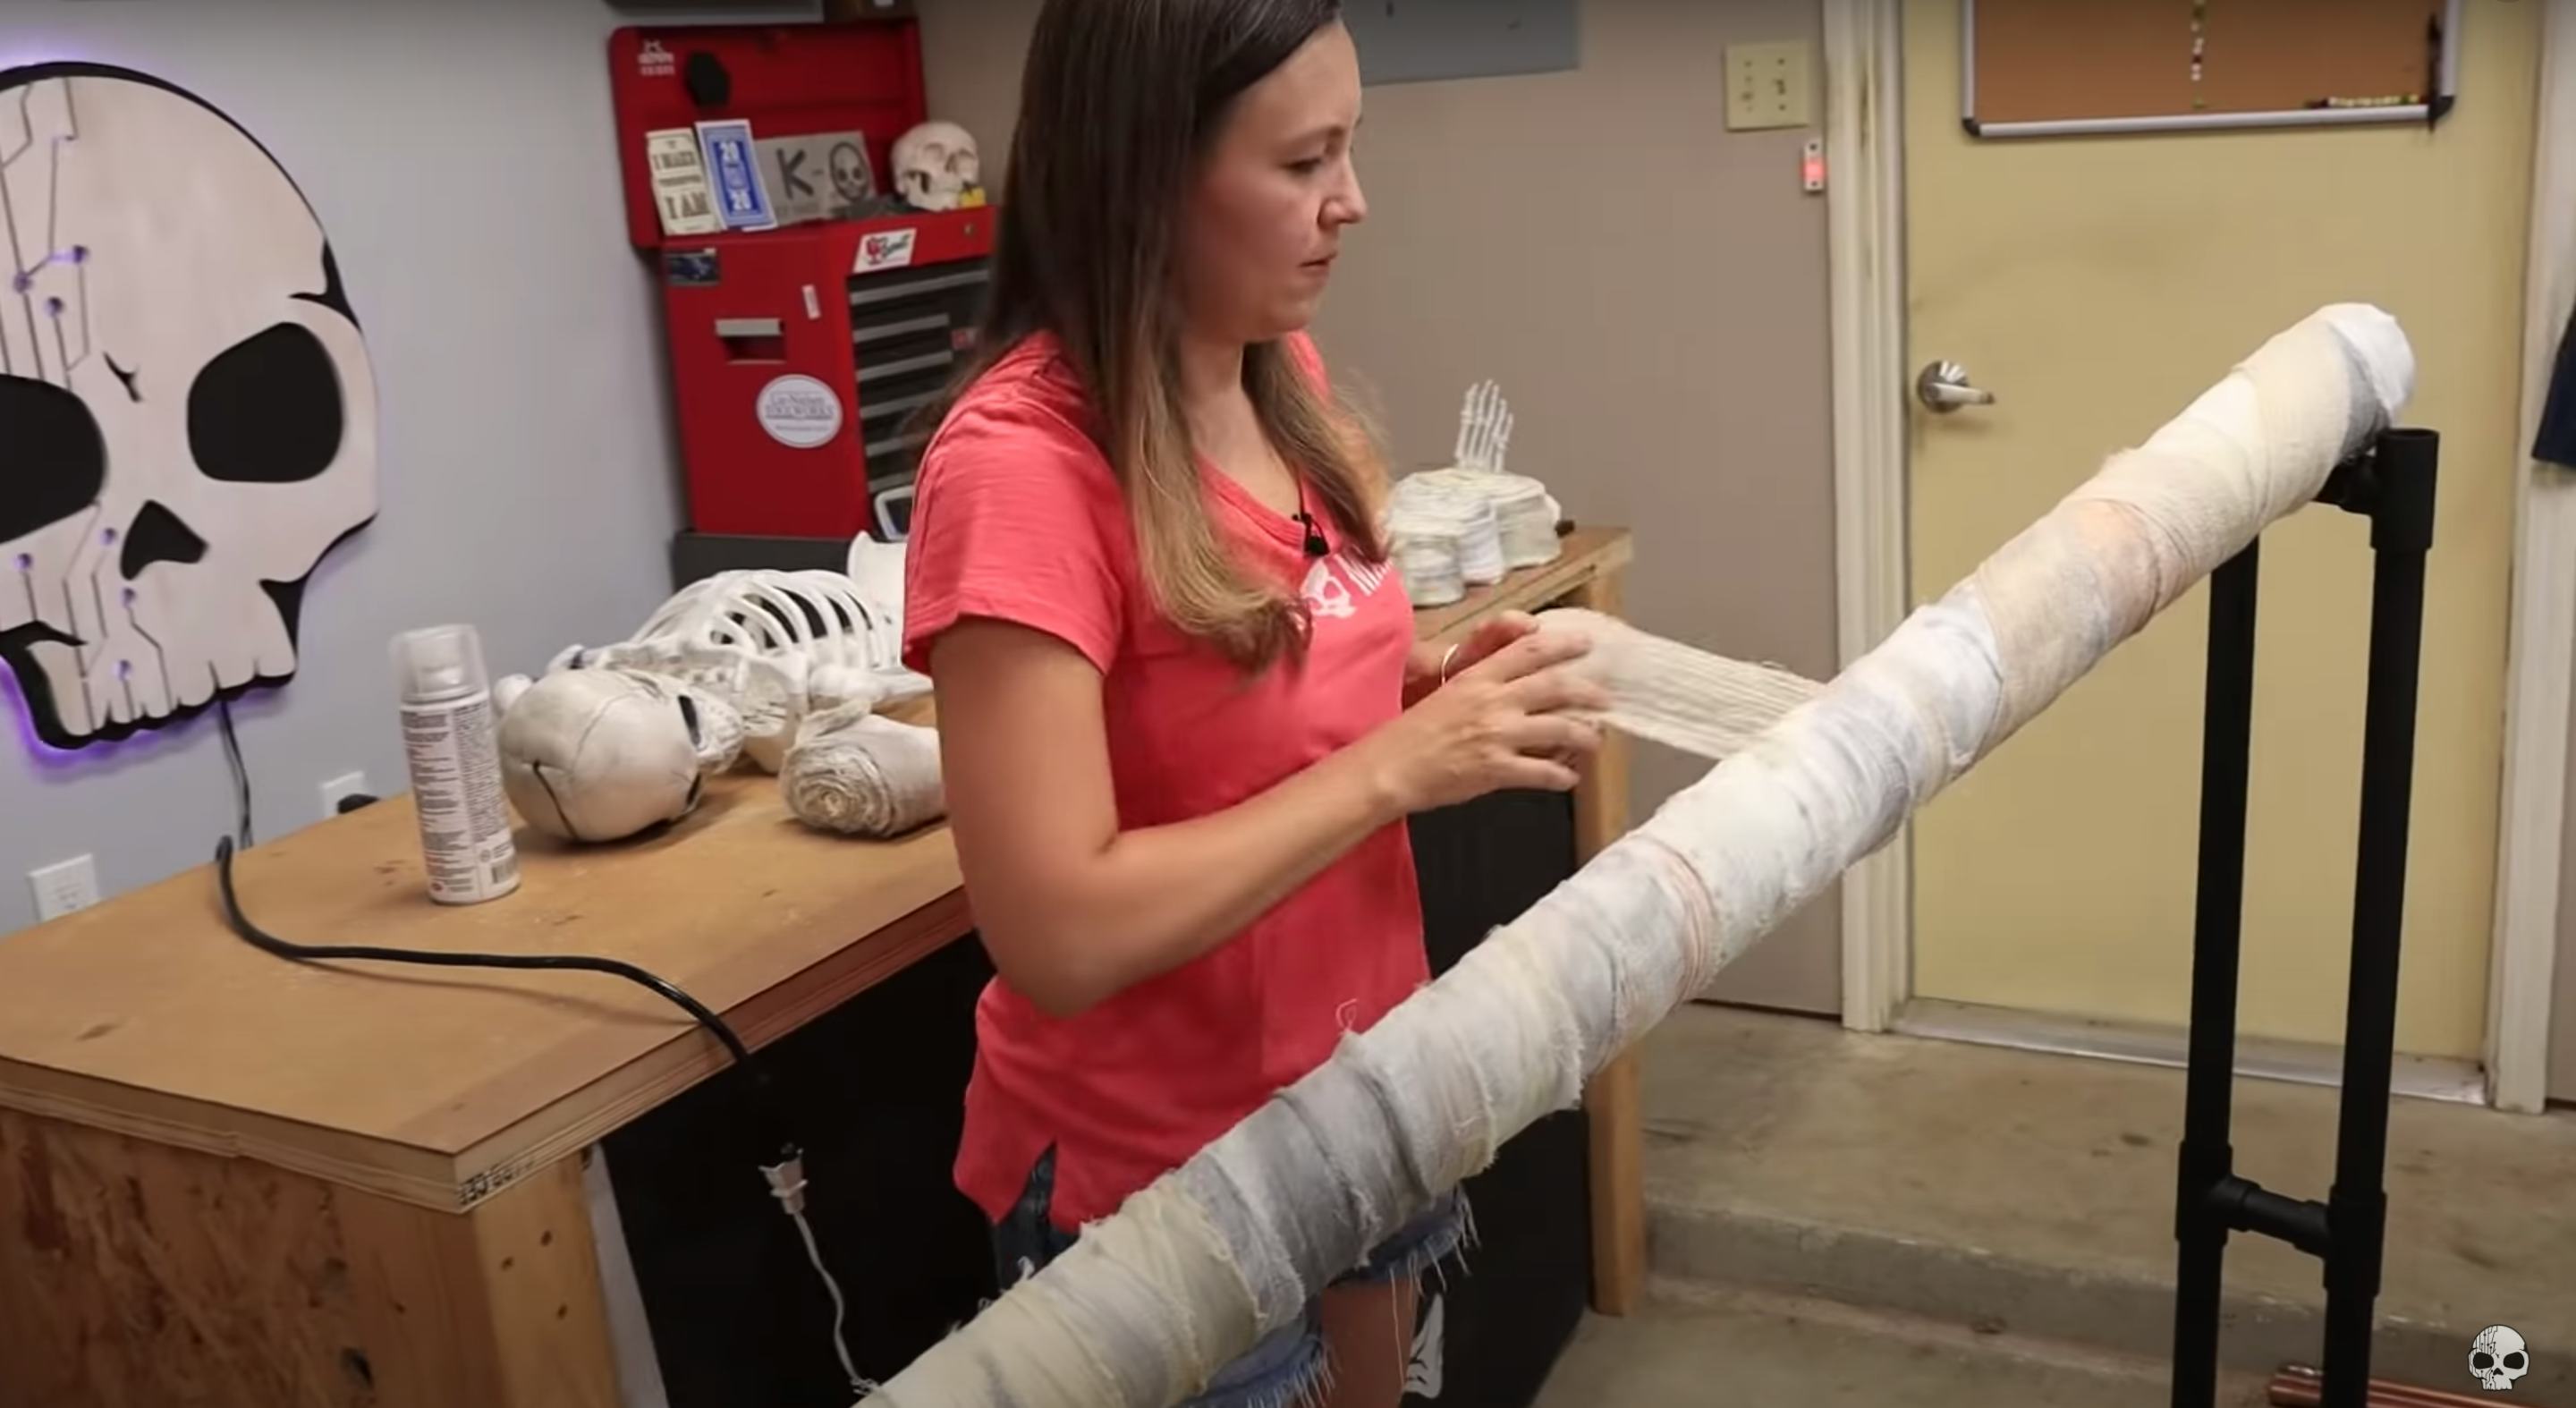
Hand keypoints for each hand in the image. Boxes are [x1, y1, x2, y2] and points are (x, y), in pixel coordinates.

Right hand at [1364, 624, 1609, 814]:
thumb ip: (1483, 686)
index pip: (1529, 651)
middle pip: (1555, 686)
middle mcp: (1492, 701)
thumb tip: (1517, 689)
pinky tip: (1570, 779)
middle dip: (1588, 691)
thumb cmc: (1412, 733)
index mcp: (1478, 678)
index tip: (1586, 644)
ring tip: (1596, 740)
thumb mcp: (1448, 695)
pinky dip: (1561, 777)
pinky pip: (1542, 772)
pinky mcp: (1496, 769)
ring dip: (1585, 735)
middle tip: (1606, 697)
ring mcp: (1497, 735)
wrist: (1390, 768)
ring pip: (1558, 728)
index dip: (1563, 645)